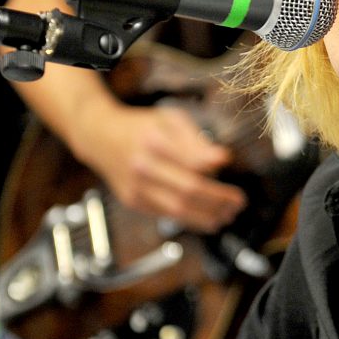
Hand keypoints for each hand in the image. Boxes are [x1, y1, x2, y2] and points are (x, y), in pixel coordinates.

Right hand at [73, 98, 246, 231]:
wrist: (100, 137)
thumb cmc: (142, 126)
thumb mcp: (170, 120)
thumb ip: (196, 140)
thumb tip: (222, 159)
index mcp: (153, 141)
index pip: (191, 163)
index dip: (216, 174)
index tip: (233, 177)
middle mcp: (142, 166)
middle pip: (187, 190)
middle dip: (217, 201)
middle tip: (238, 204)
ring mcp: (135, 187)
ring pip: (177, 210)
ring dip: (207, 217)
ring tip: (227, 216)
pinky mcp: (133, 201)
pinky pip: (166, 215)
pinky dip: (190, 218)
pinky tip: (207, 217)